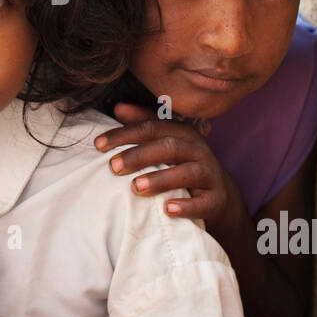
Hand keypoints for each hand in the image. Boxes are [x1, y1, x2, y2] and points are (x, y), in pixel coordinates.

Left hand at [95, 103, 244, 228]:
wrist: (218, 196)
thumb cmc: (182, 165)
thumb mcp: (165, 142)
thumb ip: (143, 125)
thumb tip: (117, 107)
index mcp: (183, 132)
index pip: (151, 128)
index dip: (124, 134)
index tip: (98, 145)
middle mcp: (198, 150)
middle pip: (169, 147)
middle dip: (139, 155)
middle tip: (113, 166)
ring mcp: (209, 175)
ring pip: (188, 173)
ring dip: (161, 179)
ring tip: (136, 187)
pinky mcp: (216, 200)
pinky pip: (203, 203)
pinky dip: (186, 207)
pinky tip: (167, 209)